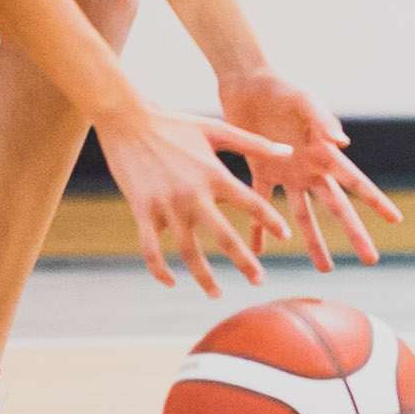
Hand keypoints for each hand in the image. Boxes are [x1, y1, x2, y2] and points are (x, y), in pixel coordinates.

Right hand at [97, 101, 275, 293]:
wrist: (126, 119)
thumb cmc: (175, 122)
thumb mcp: (216, 129)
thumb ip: (253, 142)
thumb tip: (288, 151)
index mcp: (213, 174)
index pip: (250, 202)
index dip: (269, 220)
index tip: (284, 237)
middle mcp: (192, 194)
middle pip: (224, 237)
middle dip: (244, 262)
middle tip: (259, 280)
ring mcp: (166, 205)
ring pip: (188, 251)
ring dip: (203, 277)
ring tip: (217, 294)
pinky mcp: (142, 211)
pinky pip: (151, 249)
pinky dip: (160, 269)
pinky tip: (171, 281)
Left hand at [209, 66, 400, 269]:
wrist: (248, 83)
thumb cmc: (283, 88)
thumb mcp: (305, 101)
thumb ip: (323, 121)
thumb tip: (344, 143)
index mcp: (325, 153)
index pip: (356, 182)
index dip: (376, 201)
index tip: (395, 220)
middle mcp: (310, 168)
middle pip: (336, 208)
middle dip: (354, 234)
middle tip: (370, 260)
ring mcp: (287, 173)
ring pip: (303, 215)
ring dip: (313, 241)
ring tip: (325, 268)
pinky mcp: (260, 171)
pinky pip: (261, 204)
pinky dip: (260, 226)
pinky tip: (261, 249)